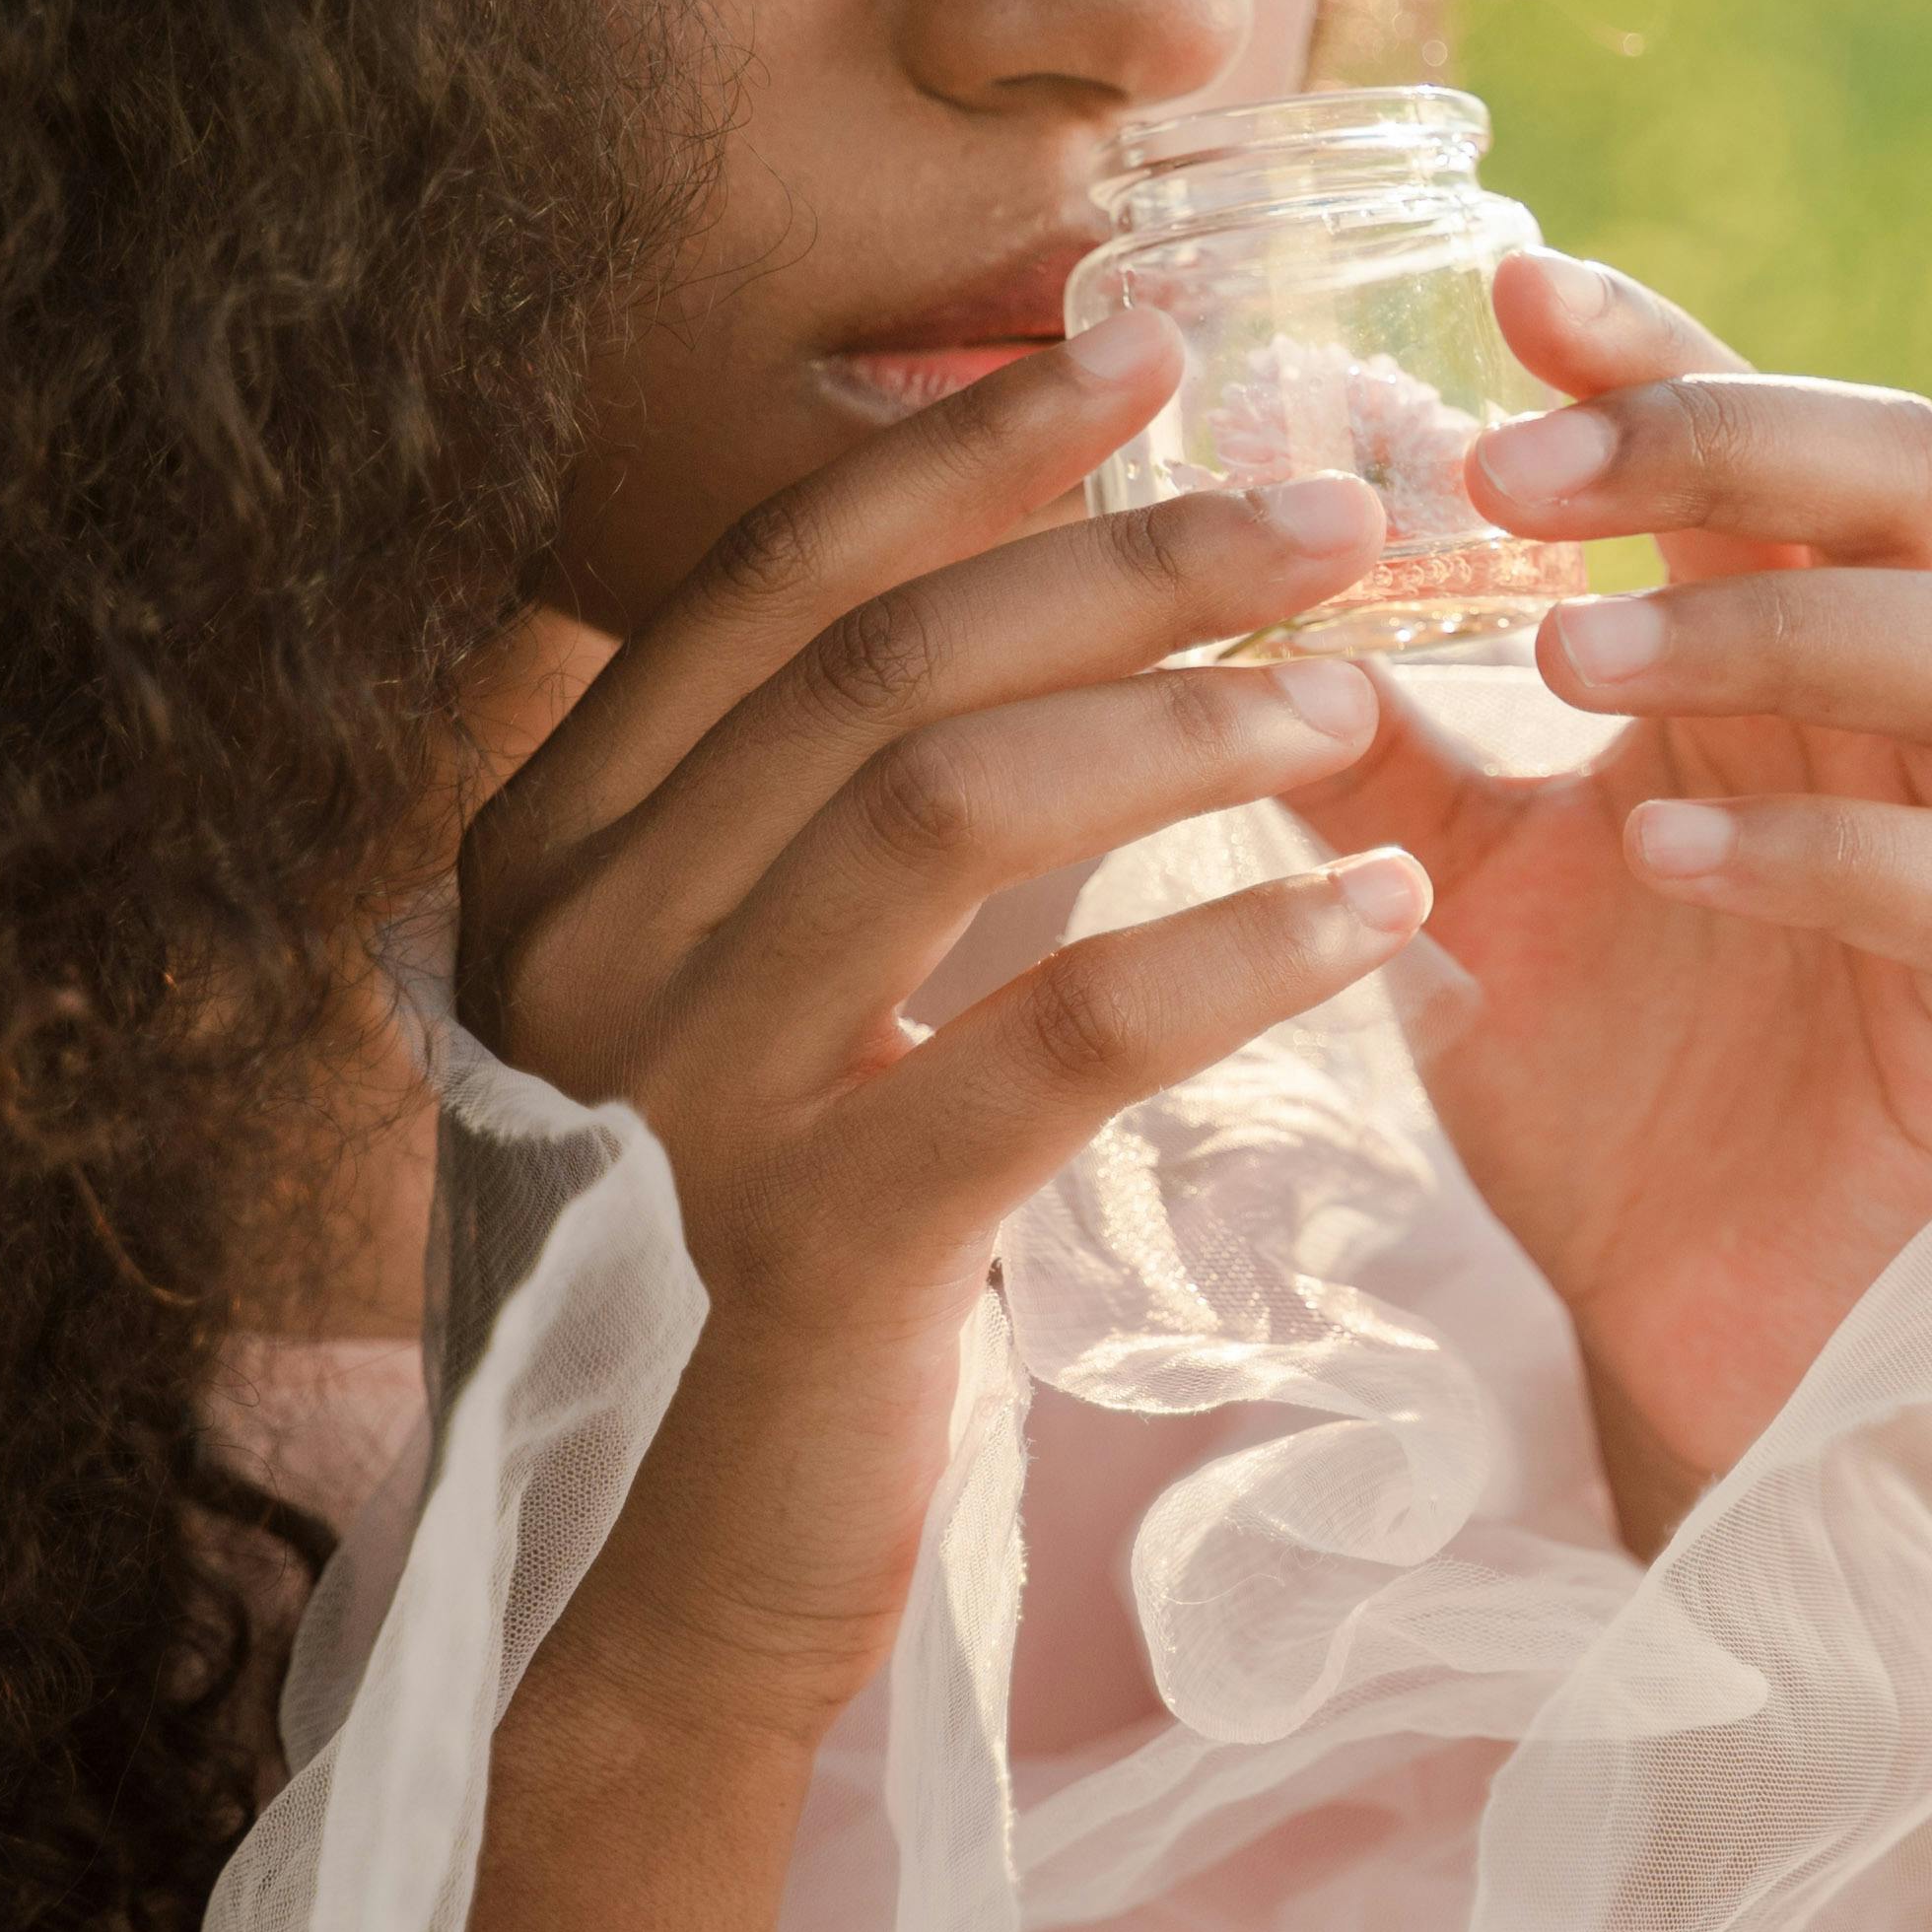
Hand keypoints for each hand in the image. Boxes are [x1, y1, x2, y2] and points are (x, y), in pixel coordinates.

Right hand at [452, 315, 1428, 1759]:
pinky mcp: (810, 1237)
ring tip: (1366, 696)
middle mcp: (575, 936)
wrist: (674, 1590)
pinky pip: (1054, 1037)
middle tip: (1341, 508)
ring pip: (949, 800)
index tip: (1153, 341)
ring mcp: (672, 1085)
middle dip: (1127, 551)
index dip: (966, 445)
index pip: (770, 575)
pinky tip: (1378, 911)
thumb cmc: (749, 1267)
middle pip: (880, 658)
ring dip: (1185, 720)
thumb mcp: (751, 1002)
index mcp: (553, 847)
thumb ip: (829, 814)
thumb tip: (1018, 584)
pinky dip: (1236, 949)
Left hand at [1278, 255, 1931, 1545]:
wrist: (1687, 1330)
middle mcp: (1912, 708)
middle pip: (1908, 470)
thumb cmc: (1602, 1072)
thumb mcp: (1446, 868)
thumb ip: (1363, 710)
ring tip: (1567, 650)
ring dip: (1773, 621)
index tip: (1502, 286)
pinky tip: (1667, 850)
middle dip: (1719, 429)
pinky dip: (1823, 849)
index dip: (1650, 341)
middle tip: (1510, 465)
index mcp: (1789, 641)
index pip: (1762, 423)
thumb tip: (1250, 514)